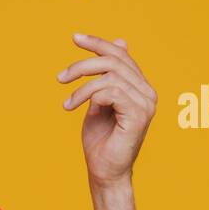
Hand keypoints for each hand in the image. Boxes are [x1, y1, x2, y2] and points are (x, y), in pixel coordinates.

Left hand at [57, 33, 156, 187]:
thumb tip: (119, 42)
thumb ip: (105, 77)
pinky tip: (76, 110)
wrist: (104, 171)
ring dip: (81, 87)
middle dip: (83, 64)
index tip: (75, 38)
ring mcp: (146, 103)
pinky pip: (110, 92)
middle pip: (115, 60)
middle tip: (60, 78)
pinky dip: (88, 97)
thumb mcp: (98, 101)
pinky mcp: (138, 115)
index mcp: (140, 87)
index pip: (121, 55)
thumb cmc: (100, 140)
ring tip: (67, 104)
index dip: (98, 43)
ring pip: (110, 75)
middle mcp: (147, 92)